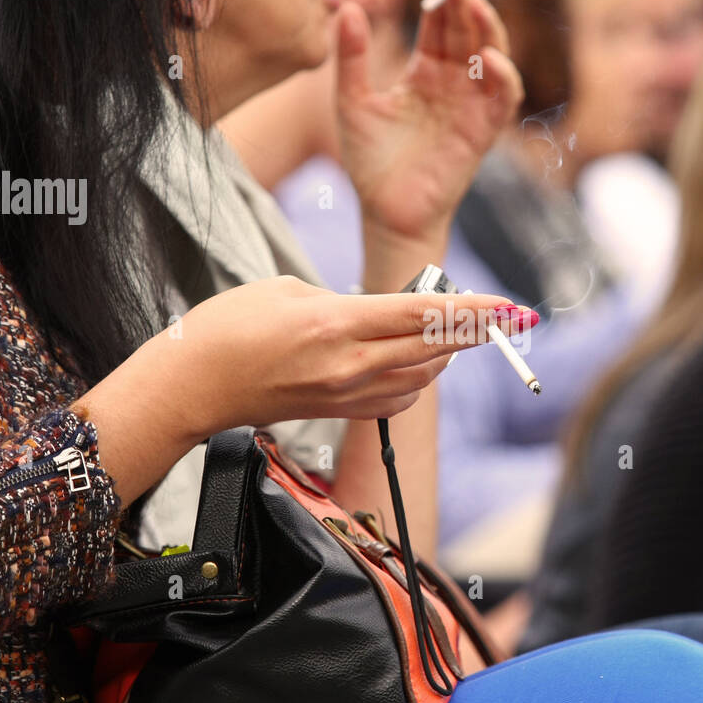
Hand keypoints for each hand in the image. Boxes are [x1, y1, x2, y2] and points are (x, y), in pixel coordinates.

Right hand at [77, 276, 537, 505]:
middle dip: (476, 332)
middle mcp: (350, 364)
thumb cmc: (229, 327)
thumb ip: (344, 302)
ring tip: (454, 331)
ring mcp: (345, 394)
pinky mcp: (338, 412)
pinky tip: (416, 362)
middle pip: (434, 348)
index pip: (423, 315)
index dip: (473, 312)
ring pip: (422, 376)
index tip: (510, 307)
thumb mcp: (287, 290)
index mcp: (337, 323)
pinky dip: (418, 379)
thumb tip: (380, 315)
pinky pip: (398, 399)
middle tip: (506, 318)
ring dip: (446, 353)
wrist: (192, 386)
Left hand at [335, 0, 524, 248]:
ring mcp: (470, 106)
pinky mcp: (483, 132)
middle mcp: (452, 84)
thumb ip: (351, 57)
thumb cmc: (370, 162)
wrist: (386, 212)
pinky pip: (503, 97)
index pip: (438, 22)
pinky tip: (484, 56)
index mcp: (423, 72)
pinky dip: (501, 75)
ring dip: (487, 27)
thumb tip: (346, 6)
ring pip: (491, 54)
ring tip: (472, 2)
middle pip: (466, 30)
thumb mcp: (352, 101)